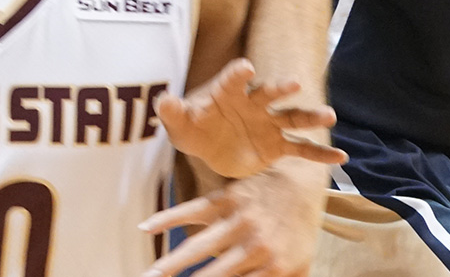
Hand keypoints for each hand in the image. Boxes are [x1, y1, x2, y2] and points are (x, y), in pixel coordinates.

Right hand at [141, 167, 323, 276]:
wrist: (303, 181)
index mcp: (273, 267)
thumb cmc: (298, 230)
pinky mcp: (226, 199)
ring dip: (169, 264)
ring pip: (197, 247)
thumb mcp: (301, 267)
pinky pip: (192, 209)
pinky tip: (145, 228)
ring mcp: (239, 220)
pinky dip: (168, 218)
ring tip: (149, 276)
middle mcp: (254, 245)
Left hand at [156, 59, 346, 179]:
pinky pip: (301, 149)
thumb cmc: (193, 128)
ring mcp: (269, 124)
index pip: (233, 80)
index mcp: (228, 93)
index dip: (238, 74)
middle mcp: (254, 104)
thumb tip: (163, 99)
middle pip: (270, 93)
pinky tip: (341, 157)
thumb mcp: (179, 123)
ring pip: (293, 118)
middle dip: (281, 89)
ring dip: (310, 116)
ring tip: (329, 116)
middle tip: (294, 84)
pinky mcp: (277, 146)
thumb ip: (173, 111)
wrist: (210, 146)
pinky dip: (320, 153)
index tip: (246, 67)